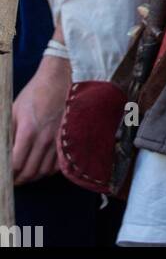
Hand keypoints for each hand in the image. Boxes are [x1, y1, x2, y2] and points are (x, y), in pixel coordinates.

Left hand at [12, 53, 71, 184]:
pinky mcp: (67, 138)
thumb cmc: (35, 93)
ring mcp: (58, 139)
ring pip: (44, 172)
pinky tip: (41, 165)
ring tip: (25, 173)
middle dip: (19, 179)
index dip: (8, 174)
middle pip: (30, 172)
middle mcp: (44, 139)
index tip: (5, 175)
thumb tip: (3, 152)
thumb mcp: (13, 110)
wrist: (60, 78)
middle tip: (13, 179)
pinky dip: (48, 170)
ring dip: (33, 176)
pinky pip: (57, 165)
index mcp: (28, 131)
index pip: (16, 165)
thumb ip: (7, 134)